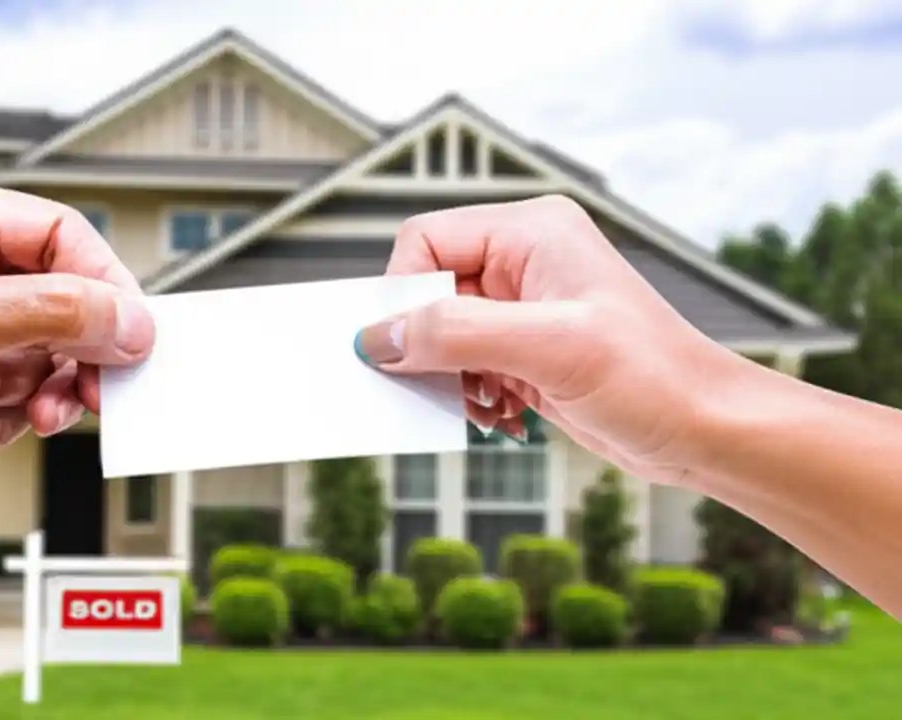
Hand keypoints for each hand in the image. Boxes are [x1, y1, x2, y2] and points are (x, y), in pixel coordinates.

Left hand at [0, 176, 153, 510]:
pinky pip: (15, 400)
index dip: (106, 287)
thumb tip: (133, 320)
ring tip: (21, 414)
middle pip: (64, 302)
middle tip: (94, 390)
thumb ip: (57, 314)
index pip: (64, 237)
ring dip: (36, 395)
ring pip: (46, 359)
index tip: (133, 336)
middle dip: (74, 353)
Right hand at [354, 195, 736, 484]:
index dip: (404, 296)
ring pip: (440, 333)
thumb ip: (457, 334)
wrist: (706, 428)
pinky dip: (470, 395)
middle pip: (427, 290)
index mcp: (529, 231)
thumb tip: (379, 338)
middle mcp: (523, 259)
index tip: (403, 351)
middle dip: (429, 346)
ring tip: (488, 405)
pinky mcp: (527, 349)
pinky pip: (465, 363)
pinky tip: (504, 416)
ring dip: (450, 377)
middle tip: (448, 386)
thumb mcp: (548, 349)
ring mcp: (524, 306)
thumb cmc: (653, 377)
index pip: (425, 241)